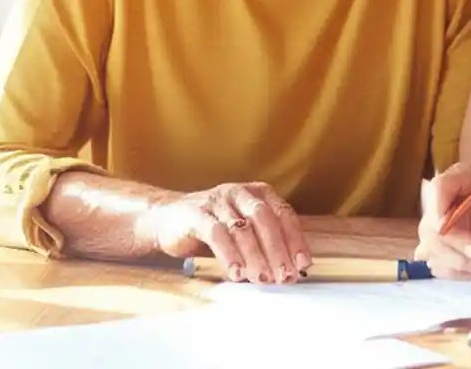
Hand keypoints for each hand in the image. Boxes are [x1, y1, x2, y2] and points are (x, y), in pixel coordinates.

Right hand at [137, 182, 311, 283]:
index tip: (303, 264)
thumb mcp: (243, 230)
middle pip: (265, 220)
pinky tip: (236, 272)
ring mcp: (217, 201)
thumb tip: (290, 270)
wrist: (167, 221)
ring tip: (262, 278)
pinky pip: (216, 234)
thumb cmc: (212, 228)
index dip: (295, 240)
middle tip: (285, 276)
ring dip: (255, 256)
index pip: (284, 214)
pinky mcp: (196, 214)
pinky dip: (229, 254)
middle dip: (278, 250)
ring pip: (242, 228)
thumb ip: (264, 244)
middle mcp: (240, 193)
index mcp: (258, 193)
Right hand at [414, 163, 470, 278]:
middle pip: (429, 224)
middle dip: (451, 244)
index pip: (439, 187)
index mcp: (463, 180)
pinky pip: (439, 266)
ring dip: (454, 261)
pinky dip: (457, 273)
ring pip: (430, 248)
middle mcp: (447, 203)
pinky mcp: (446, 252)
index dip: (436, 207)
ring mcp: (444, 229)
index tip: (443, 228)